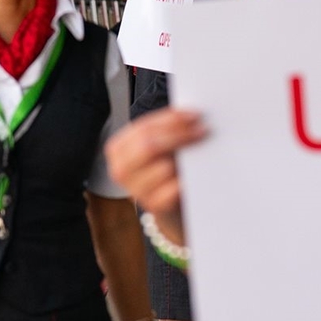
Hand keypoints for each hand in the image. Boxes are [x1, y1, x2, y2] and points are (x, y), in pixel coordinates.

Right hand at [104, 108, 207, 240]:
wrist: (167, 206)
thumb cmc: (163, 168)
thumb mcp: (158, 145)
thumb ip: (164, 129)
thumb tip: (190, 115)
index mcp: (118, 149)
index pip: (144, 128)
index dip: (171, 119)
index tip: (195, 115)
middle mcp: (120, 169)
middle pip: (150, 145)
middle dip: (179, 135)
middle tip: (202, 131)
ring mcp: (135, 190)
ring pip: (163, 167)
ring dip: (185, 160)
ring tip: (199, 154)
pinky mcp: (153, 205)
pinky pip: (173, 189)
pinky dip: (186, 180)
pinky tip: (194, 175)